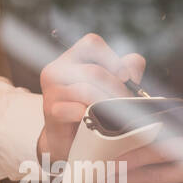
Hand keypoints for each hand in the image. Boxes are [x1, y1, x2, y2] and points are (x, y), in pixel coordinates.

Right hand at [36, 33, 144, 162]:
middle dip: (116, 88)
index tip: (125, 77)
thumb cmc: (92, 108)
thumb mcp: (111, 85)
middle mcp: (57, 69)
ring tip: (118, 114)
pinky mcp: (51, 110)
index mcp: (71, 58)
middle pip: (93, 71)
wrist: (69, 140)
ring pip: (86, 90)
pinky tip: (96, 122)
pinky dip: (91, 116)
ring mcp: (51, 89)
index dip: (111, 57)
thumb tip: (132, 66)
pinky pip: (77, 109)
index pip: (91, 43)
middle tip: (128, 102)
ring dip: (108, 103)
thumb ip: (127, 69)